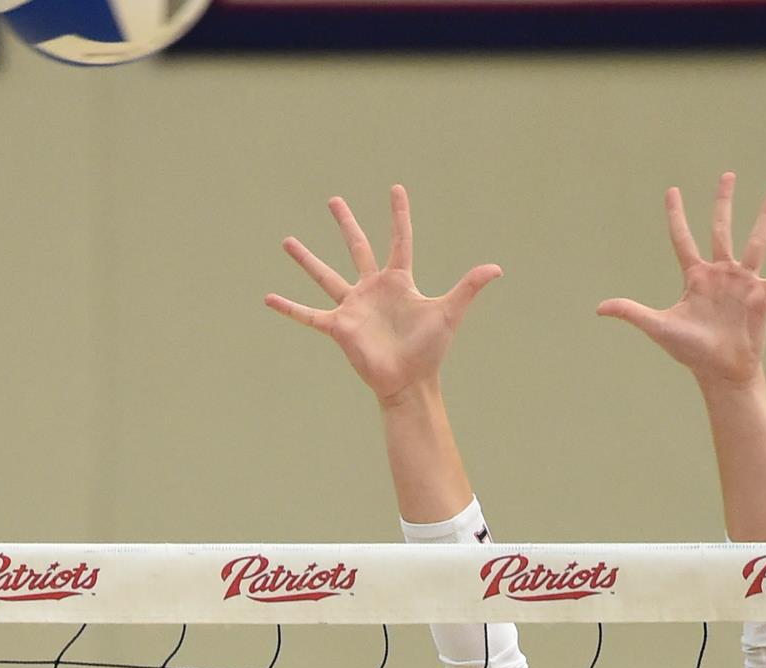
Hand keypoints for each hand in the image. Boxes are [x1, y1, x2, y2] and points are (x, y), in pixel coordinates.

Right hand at [267, 186, 500, 404]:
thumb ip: (468, 287)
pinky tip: (268, 298)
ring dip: (306, 259)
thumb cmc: (430, 349)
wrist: (408, 381)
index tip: (395, 189)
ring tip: (287, 242)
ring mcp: (353, 306)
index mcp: (398, 281)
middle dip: (345, 223)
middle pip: (357, 247)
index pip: (399, 240)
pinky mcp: (338, 327)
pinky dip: (289, 308)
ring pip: (325, 275)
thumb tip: (496, 268)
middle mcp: (372, 288)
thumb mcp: (449, 312)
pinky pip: (309, 315)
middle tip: (333, 200)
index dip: (398, 215)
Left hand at [597, 173, 765, 391]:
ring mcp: (743, 282)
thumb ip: (632, 313)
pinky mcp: (763, 297)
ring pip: (756, 242)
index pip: (682, 239)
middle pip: (721, 229)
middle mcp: (720, 273)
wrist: (719, 371)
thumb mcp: (658, 327)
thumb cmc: (689, 350)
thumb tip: (598, 308)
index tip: (672, 191)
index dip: (676, 216)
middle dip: (723, 202)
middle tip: (727, 175)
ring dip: (765, 217)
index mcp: (695, 277)